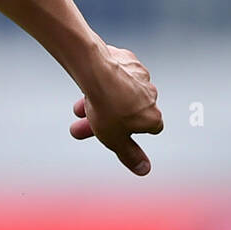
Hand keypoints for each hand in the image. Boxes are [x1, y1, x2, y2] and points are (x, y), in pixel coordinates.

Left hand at [69, 44, 162, 174]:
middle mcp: (152, 96)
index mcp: (153, 116)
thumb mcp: (114, 139)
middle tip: (81, 126)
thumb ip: (129, 155)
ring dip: (99, 102)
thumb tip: (145, 170)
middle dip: (104, 120)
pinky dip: (103, 81)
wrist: (96, 69)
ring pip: (120, 92)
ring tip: (77, 109)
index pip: (150, 128)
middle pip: (129, 111)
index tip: (118, 134)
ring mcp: (140, 76)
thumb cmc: (106, 107)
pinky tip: (89, 83)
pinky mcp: (127, 59)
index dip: (132, 133)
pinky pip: (115, 74)